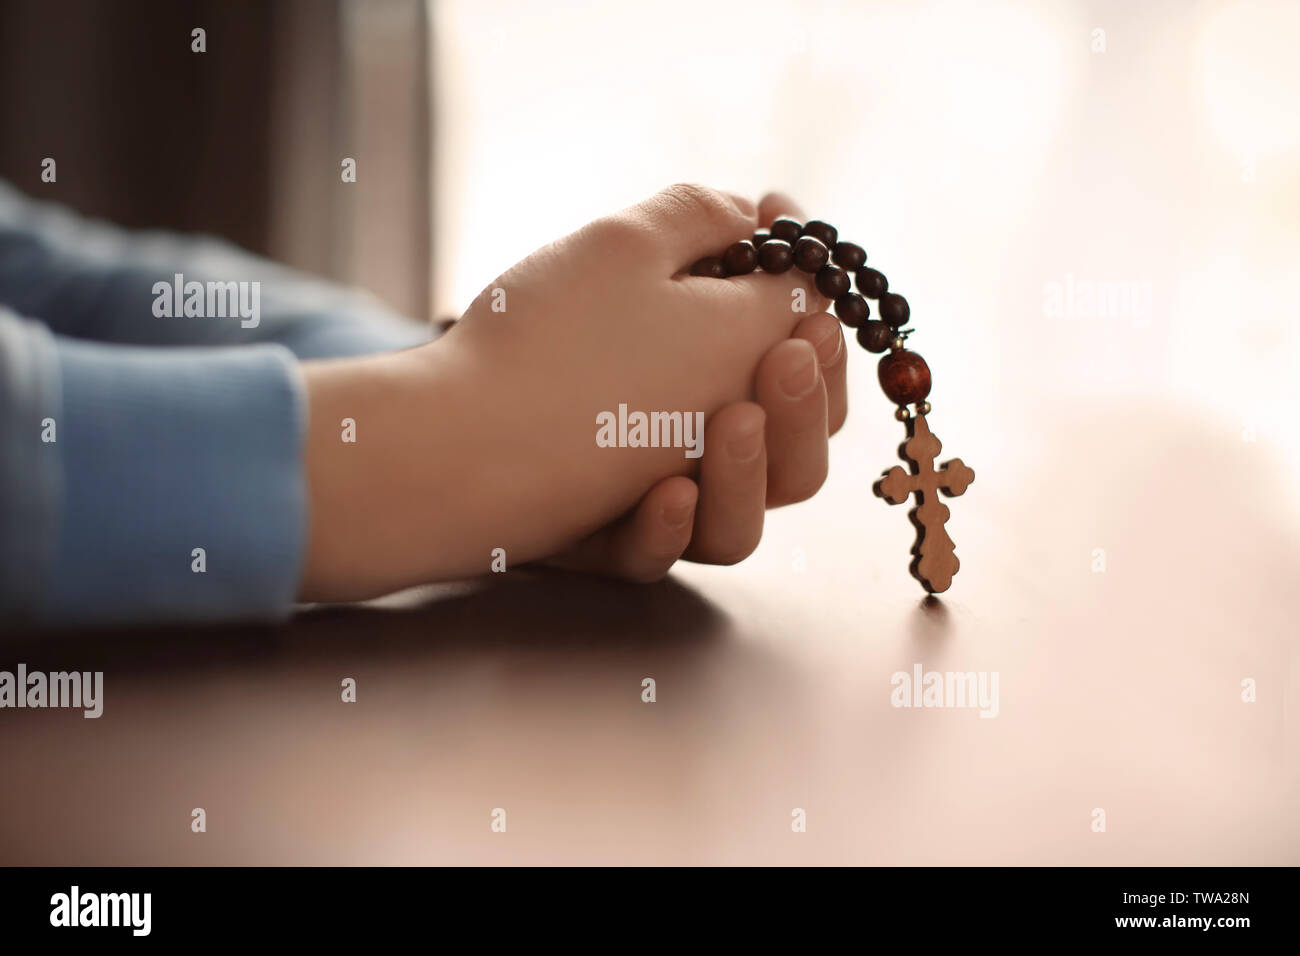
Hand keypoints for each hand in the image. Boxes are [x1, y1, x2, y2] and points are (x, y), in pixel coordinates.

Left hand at [298, 184, 830, 600]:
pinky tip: (663, 495)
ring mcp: (645, 499)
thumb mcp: (632, 251)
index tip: (815, 318)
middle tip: (782, 362)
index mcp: (704, 372)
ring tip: (730, 421)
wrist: (429, 421)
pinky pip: (656, 552)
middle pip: (794, 464)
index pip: (803, 384)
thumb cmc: (545, 336)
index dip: (825, 356)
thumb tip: (782, 216)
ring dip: (750, 471)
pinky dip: (665, 528)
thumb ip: (718, 233)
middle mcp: (687, 443)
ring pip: (741, 523)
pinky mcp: (603, 544)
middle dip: (803, 413)